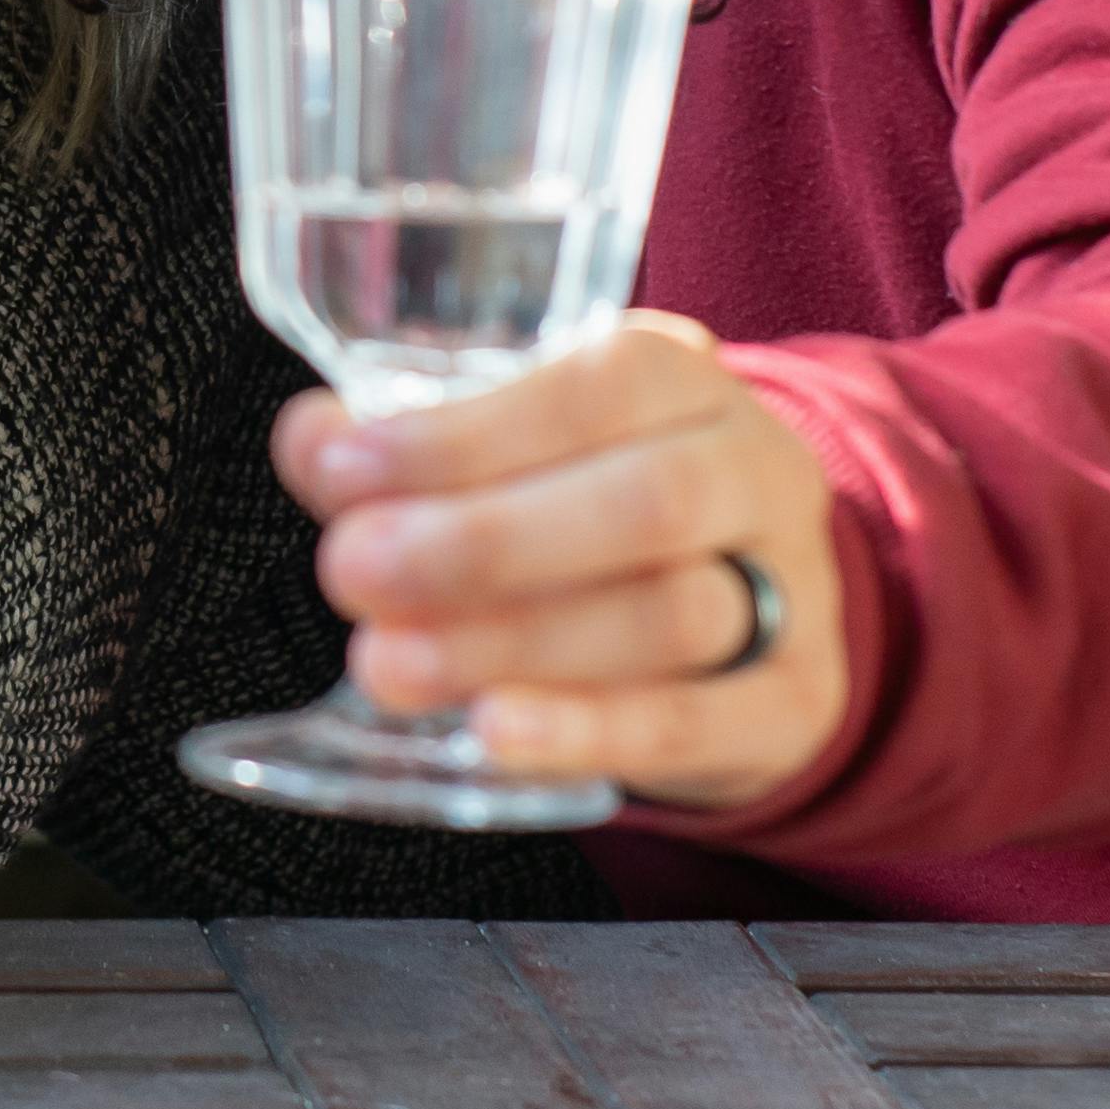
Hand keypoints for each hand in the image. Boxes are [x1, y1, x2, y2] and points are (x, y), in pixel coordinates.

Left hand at [275, 310, 853, 814]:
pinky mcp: (793, 706)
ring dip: (518, 641)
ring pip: (675, 615)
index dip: (469, 429)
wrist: (760, 614)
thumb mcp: (528, 450)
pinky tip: (491, 730)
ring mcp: (795, 593)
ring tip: (387, 664)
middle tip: (350, 573)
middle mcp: (757, 470)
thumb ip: (413, 444)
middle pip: (650, 502)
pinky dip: (587, 729)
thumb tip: (314, 441)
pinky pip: (695, 723)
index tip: (342, 470)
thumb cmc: (601, 507)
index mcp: (687, 378)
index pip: (603, 381)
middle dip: (486, 542)